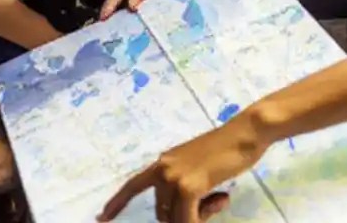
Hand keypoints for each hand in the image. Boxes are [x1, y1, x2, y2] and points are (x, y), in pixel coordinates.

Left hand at [98, 115, 266, 221]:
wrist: (246, 132)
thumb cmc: (229, 150)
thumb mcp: (199, 169)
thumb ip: (185, 186)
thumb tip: (179, 215)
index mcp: (163, 162)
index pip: (133, 185)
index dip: (116, 204)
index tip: (101, 218)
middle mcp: (162, 169)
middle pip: (163, 213)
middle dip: (187, 217)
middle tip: (215, 201)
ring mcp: (172, 178)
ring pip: (177, 220)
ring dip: (200, 218)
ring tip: (220, 198)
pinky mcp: (187, 187)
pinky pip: (188, 220)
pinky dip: (201, 221)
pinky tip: (222, 200)